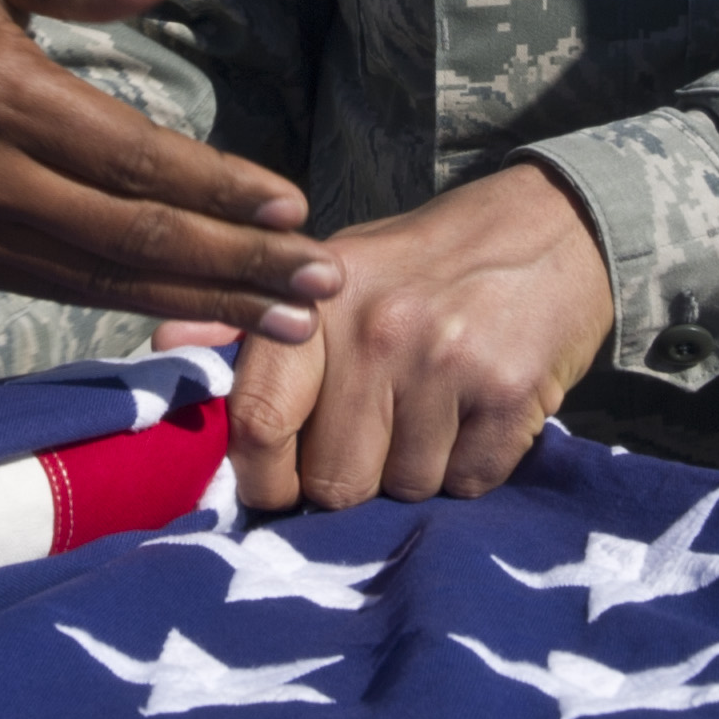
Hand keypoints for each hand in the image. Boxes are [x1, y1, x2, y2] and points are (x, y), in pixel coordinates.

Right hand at [0, 0, 341, 334]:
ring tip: (282, 320)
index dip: (218, 189)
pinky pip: (44, 287)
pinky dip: (123, 302)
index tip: (296, 207)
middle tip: (321, 287)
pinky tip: (189, 308)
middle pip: (123, 237)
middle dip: (233, 266)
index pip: (128, 158)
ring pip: (89, 279)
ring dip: (193, 301)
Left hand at [215, 166, 612, 508]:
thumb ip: (250, 320)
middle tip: (380, 435)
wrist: (551, 228)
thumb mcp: (334, 272)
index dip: (263, 481)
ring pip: (405, 491)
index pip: (258, 423)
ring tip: (435, 413)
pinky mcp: (511, 393)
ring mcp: (448, 362)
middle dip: (355, 479)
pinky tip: (477, 416)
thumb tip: (167, 344)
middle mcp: (378, 331)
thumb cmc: (426, 264)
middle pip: (335, 482)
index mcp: (318, 304)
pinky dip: (472, 468)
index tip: (282, 488)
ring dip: (417, 473)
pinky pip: (469, 484)